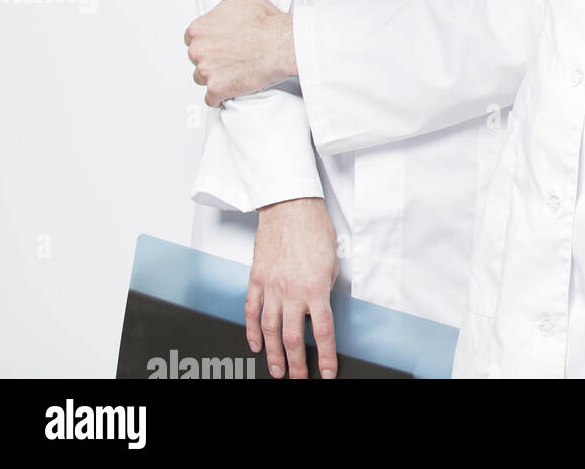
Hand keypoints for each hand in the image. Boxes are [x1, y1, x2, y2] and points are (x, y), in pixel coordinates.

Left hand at [185, 0, 296, 105]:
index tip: (231, 36)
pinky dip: (222, 94)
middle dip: (215, 56)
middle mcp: (197, 51)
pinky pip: (212, 98)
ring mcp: (206, 72)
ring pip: (203, 77)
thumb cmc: (264, 19)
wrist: (284, 42)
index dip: (214, 37)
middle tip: (238, 49)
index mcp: (197, 29)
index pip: (196, 38)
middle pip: (199, 58)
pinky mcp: (217, 90)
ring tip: (239, 64)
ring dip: (218, 74)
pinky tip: (237, 81)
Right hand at [248, 198, 339, 379]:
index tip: (328, 372)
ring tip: (277, 370)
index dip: (326, 356)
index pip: (322, 331)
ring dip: (274, 355)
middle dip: (297, 364)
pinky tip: (255, 344)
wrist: (290, 205)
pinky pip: (251, 311)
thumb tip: (321, 304)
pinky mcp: (256, 279)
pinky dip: (252, 331)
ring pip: (269, 331)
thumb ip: (326, 286)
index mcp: (315, 287)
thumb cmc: (313, 226)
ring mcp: (271, 287)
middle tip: (299, 379)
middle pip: (293, 338)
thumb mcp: (333, 259)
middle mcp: (292, 291)